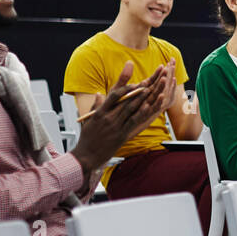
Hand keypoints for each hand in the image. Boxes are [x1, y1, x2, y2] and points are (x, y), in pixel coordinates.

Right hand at [70, 60, 173, 174]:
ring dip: (141, 98)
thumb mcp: (88, 120)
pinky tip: (148, 106)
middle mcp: (108, 118)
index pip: (113, 95)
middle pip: (125, 101)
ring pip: (130, 109)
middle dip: (137, 90)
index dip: (124, 86)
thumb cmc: (87, 138)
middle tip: (147, 81)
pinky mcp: (121, 135)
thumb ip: (95, 106)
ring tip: (150, 89)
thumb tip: (98, 93)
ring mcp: (115, 126)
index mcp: (100, 113)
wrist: (86, 156)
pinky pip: (133, 122)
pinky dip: (141, 113)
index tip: (132, 79)